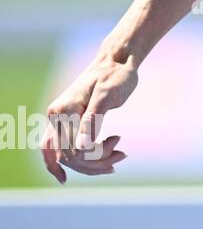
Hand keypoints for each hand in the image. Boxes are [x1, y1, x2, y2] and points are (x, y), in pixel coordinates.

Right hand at [42, 57, 135, 182]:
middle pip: (66, 156)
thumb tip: (82, 147)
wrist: (114, 62)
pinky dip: (80, 161)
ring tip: (119, 158)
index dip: (94, 155)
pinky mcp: (65, 122)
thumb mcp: (108, 95)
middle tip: (122, 155)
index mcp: (63, 110)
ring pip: (65, 156)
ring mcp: (58, 120)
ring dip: (90, 164)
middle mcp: (55, 116)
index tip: (118, 143)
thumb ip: (93, 120)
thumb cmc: (115, 76)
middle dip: (94, 163)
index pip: (71, 148)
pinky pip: (64, 149)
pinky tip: (99, 166)